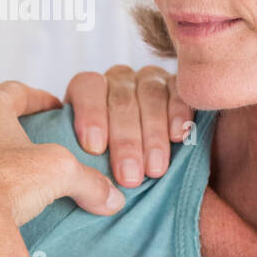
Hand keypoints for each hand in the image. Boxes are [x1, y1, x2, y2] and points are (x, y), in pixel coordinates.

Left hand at [64, 65, 193, 187]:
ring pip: (151, 96)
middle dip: (126, 141)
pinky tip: (177, 137)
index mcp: (91, 88)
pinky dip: (179, 114)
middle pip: (122, 100)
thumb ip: (82, 158)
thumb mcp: (90, 157)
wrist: (151, 164)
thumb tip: (77, 175)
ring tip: (154, 170)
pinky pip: (179, 93)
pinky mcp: (179, 86)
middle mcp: (121, 80)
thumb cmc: (109, 164)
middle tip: (129, 176)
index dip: (90, 114)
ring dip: (153, 135)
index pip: (87, 87)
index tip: (94, 148)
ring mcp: (151, 81)